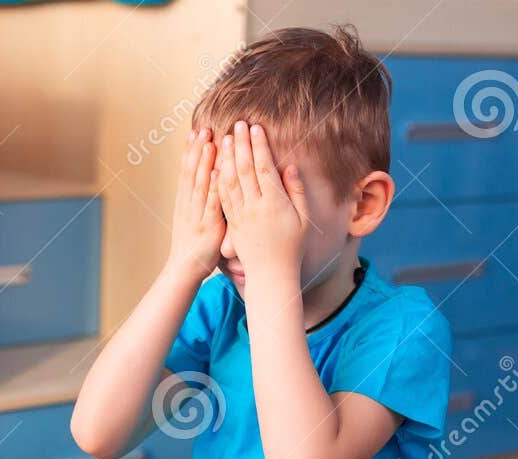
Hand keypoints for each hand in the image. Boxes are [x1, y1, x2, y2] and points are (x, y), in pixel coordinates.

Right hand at [166, 128, 223, 281]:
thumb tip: (208, 180)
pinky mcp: (207, 226)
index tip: (195, 131)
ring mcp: (197, 215)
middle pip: (192, 172)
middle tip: (202, 127)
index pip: (186, 171)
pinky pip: (212, 204)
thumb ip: (199, 200)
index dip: (190, 151)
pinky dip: (214, 187)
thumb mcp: (192, 218)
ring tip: (210, 141)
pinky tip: (218, 172)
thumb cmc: (193, 245)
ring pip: (200, 183)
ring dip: (204, 162)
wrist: (184, 269)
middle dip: (197, 149)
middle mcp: (188, 205)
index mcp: (184, 202)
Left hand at [216, 122, 309, 277]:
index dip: (259, 147)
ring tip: (223, 138)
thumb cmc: (292, 247)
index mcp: (274, 205)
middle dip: (240, 145)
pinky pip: (222, 198)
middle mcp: (255, 208)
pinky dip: (217, 180)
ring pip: (230, 182)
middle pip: (245, 170)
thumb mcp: (303, 219)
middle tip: (237, 124)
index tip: (255, 128)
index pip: (264, 169)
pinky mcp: (231, 223)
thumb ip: (297, 192)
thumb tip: (289, 166)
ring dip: (226, 158)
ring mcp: (240, 216)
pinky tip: (214, 165)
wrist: (270, 275)